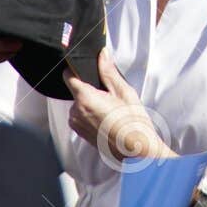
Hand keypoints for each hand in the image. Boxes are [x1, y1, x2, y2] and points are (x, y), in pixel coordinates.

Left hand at [66, 49, 171, 163]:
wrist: (137, 152)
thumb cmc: (134, 123)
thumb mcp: (124, 92)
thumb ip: (108, 71)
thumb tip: (102, 54)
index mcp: (85, 99)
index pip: (68, 75)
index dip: (77, 69)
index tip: (89, 69)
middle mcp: (76, 112)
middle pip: (75, 90)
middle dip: (89, 87)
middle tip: (110, 94)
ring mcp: (76, 124)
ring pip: (79, 103)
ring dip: (90, 102)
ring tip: (111, 109)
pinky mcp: (80, 133)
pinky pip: (81, 115)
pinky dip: (91, 113)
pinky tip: (107, 118)